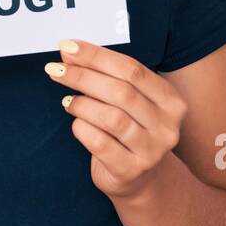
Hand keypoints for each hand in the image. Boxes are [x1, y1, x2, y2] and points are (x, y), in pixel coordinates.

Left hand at [45, 39, 186, 200]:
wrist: (139, 179)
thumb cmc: (129, 129)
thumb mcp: (130, 102)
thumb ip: (108, 77)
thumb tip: (70, 51)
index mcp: (170, 100)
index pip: (132, 70)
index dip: (97, 56)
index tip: (67, 47)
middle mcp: (166, 125)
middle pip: (121, 92)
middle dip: (83, 77)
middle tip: (55, 69)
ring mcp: (151, 150)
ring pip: (111, 118)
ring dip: (82, 104)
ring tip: (67, 101)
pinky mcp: (130, 170)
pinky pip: (99, 143)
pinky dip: (82, 128)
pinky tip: (76, 123)